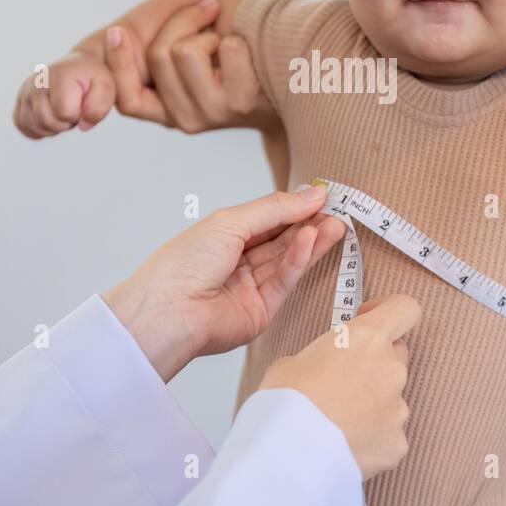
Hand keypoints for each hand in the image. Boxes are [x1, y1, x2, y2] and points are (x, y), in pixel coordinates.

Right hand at [12, 47, 117, 137]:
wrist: (79, 67)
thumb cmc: (93, 79)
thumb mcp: (106, 88)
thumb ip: (99, 107)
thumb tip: (82, 125)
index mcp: (58, 75)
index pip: (64, 113)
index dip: (77, 114)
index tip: (81, 101)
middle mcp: (36, 81)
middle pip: (48, 123)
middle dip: (66, 122)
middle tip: (73, 106)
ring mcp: (24, 91)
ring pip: (36, 128)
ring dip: (54, 126)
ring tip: (63, 109)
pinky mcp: (19, 102)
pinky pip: (24, 127)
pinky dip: (40, 129)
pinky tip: (51, 115)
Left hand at [103, 184, 346, 381]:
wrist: (167, 310)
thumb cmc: (185, 261)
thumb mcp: (231, 222)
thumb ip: (276, 208)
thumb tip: (314, 193)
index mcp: (225, 238)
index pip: (268, 219)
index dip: (295, 207)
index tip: (323, 195)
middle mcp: (239, 262)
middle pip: (282, 240)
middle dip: (310, 224)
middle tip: (338, 210)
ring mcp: (251, 288)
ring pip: (288, 260)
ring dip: (312, 241)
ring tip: (337, 224)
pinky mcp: (261, 311)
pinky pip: (284, 281)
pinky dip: (298, 259)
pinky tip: (311, 239)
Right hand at [109, 0, 277, 132]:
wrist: (295, 78)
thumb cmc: (239, 53)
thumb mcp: (193, 54)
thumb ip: (161, 45)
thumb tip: (118, 34)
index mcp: (166, 109)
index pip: (127, 98)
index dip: (117, 63)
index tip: (118, 30)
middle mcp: (184, 119)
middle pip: (158, 54)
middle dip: (182, 20)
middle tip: (207, 15)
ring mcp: (212, 113)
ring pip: (184, 50)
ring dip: (209, 32)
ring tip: (230, 45)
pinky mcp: (240, 103)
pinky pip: (224, 48)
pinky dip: (238, 39)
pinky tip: (251, 55)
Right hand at [259, 294, 420, 479]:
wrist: (291, 455)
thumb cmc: (285, 402)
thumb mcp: (292, 362)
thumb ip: (322, 356)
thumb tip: (322, 369)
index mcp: (367, 337)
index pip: (405, 308)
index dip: (389, 310)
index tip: (369, 318)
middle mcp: (391, 368)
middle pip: (396, 353)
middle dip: (375, 361)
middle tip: (343, 377)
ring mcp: (398, 407)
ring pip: (392, 396)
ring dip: (371, 401)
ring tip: (337, 418)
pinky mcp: (398, 442)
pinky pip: (389, 432)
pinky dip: (372, 435)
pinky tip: (345, 442)